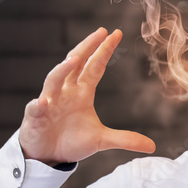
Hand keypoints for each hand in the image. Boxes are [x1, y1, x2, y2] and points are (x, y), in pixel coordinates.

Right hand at [19, 27, 154, 164]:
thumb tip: (152, 146)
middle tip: (100, 32)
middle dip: (86, 48)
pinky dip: (38, 105)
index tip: (115, 33)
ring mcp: (49, 102)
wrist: (48, 155)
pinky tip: (43, 103)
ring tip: (73, 59)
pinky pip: (36, 108)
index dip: (104, 51)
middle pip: (74, 64)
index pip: (94, 66)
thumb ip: (125, 139)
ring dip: (62, 70)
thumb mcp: (101, 140)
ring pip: (53, 81)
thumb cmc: (72, 141)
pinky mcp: (35, 117)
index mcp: (82, 93)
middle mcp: (65, 92)